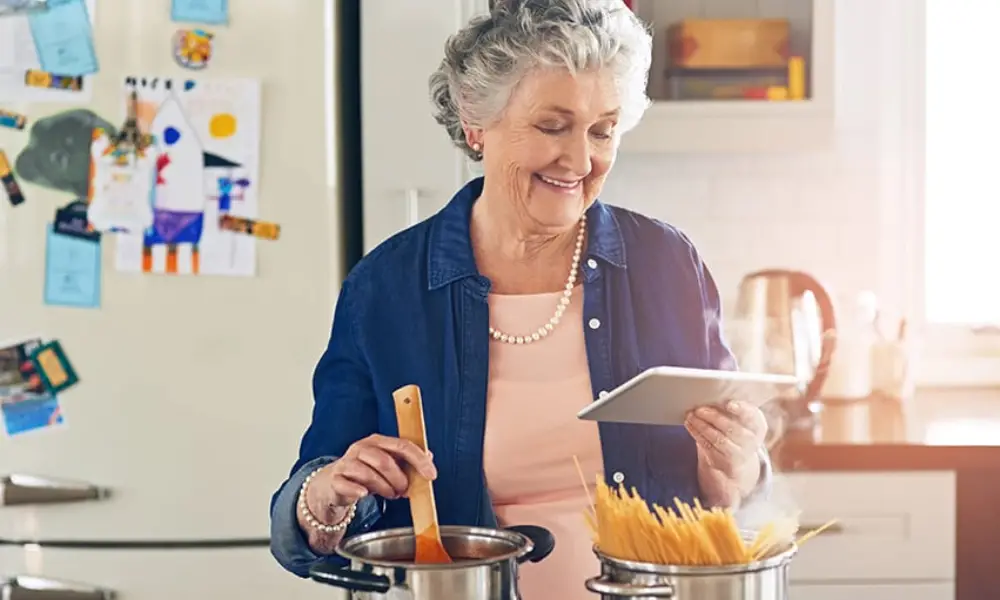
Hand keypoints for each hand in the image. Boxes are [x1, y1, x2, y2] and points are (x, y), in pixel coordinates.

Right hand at [304, 434, 436, 521]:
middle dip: (399, 479)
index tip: (431, 475)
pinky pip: (347, 485)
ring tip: (390, 495)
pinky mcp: (336, 479)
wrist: (335, 483)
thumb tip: (429, 457)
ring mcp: (347, 462)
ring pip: (368, 474)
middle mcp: (361, 448)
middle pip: (384, 461)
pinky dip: (358, 491)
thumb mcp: (388, 465)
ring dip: (384, 488)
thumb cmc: (366, 472)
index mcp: (377, 441)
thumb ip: (407, 462)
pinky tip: (365, 494)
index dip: (419, 460)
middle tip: (404, 490)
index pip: (402, 445)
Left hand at [684, 401, 766, 507]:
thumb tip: (710, 395)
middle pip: (732, 428)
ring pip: (718, 438)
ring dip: (701, 426)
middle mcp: (751, 440)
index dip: (741, 410)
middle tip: (699, 409)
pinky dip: (697, 434)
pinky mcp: (723, 461)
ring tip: (691, 415)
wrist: (737, 458)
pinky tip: (690, 424)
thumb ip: (730, 407)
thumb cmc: (736, 428)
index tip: (729, 404)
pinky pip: (708, 446)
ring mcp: (738, 453)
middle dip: (714, 417)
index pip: (752, 416)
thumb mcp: (740, 418)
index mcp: (757, 425)